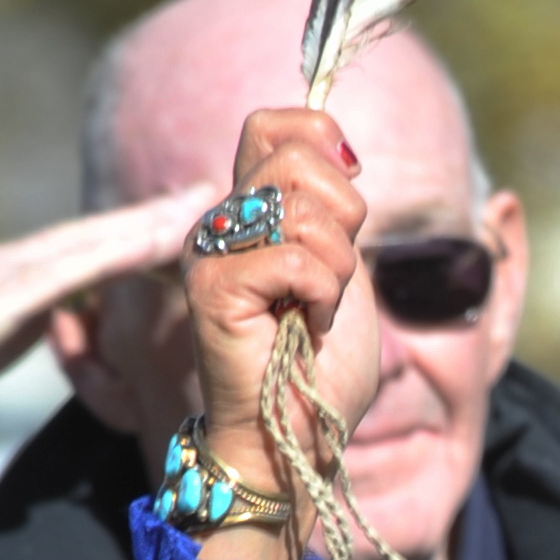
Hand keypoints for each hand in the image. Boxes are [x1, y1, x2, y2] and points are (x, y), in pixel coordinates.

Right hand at [0, 189, 208, 423]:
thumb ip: (8, 336)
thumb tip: (46, 333)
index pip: (76, 253)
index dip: (130, 231)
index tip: (181, 214)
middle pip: (89, 236)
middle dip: (150, 214)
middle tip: (209, 189)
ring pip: (83, 244)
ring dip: (143, 224)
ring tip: (197, 205)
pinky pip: (63, 274)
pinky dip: (109, 255)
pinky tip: (149, 243)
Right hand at [179, 108, 374, 485]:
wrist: (298, 433)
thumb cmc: (320, 365)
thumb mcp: (340, 268)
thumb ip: (332, 209)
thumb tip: (340, 146)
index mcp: (249, 211)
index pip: (273, 125)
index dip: (321, 141)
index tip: (348, 201)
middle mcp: (221, 222)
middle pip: (293, 156)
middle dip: (344, 216)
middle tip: (333, 277)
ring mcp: (210, 252)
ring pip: (300, 209)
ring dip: (337, 269)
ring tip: (316, 310)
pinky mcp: (211, 288)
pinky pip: (295, 259)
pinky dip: (323, 297)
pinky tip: (306, 327)